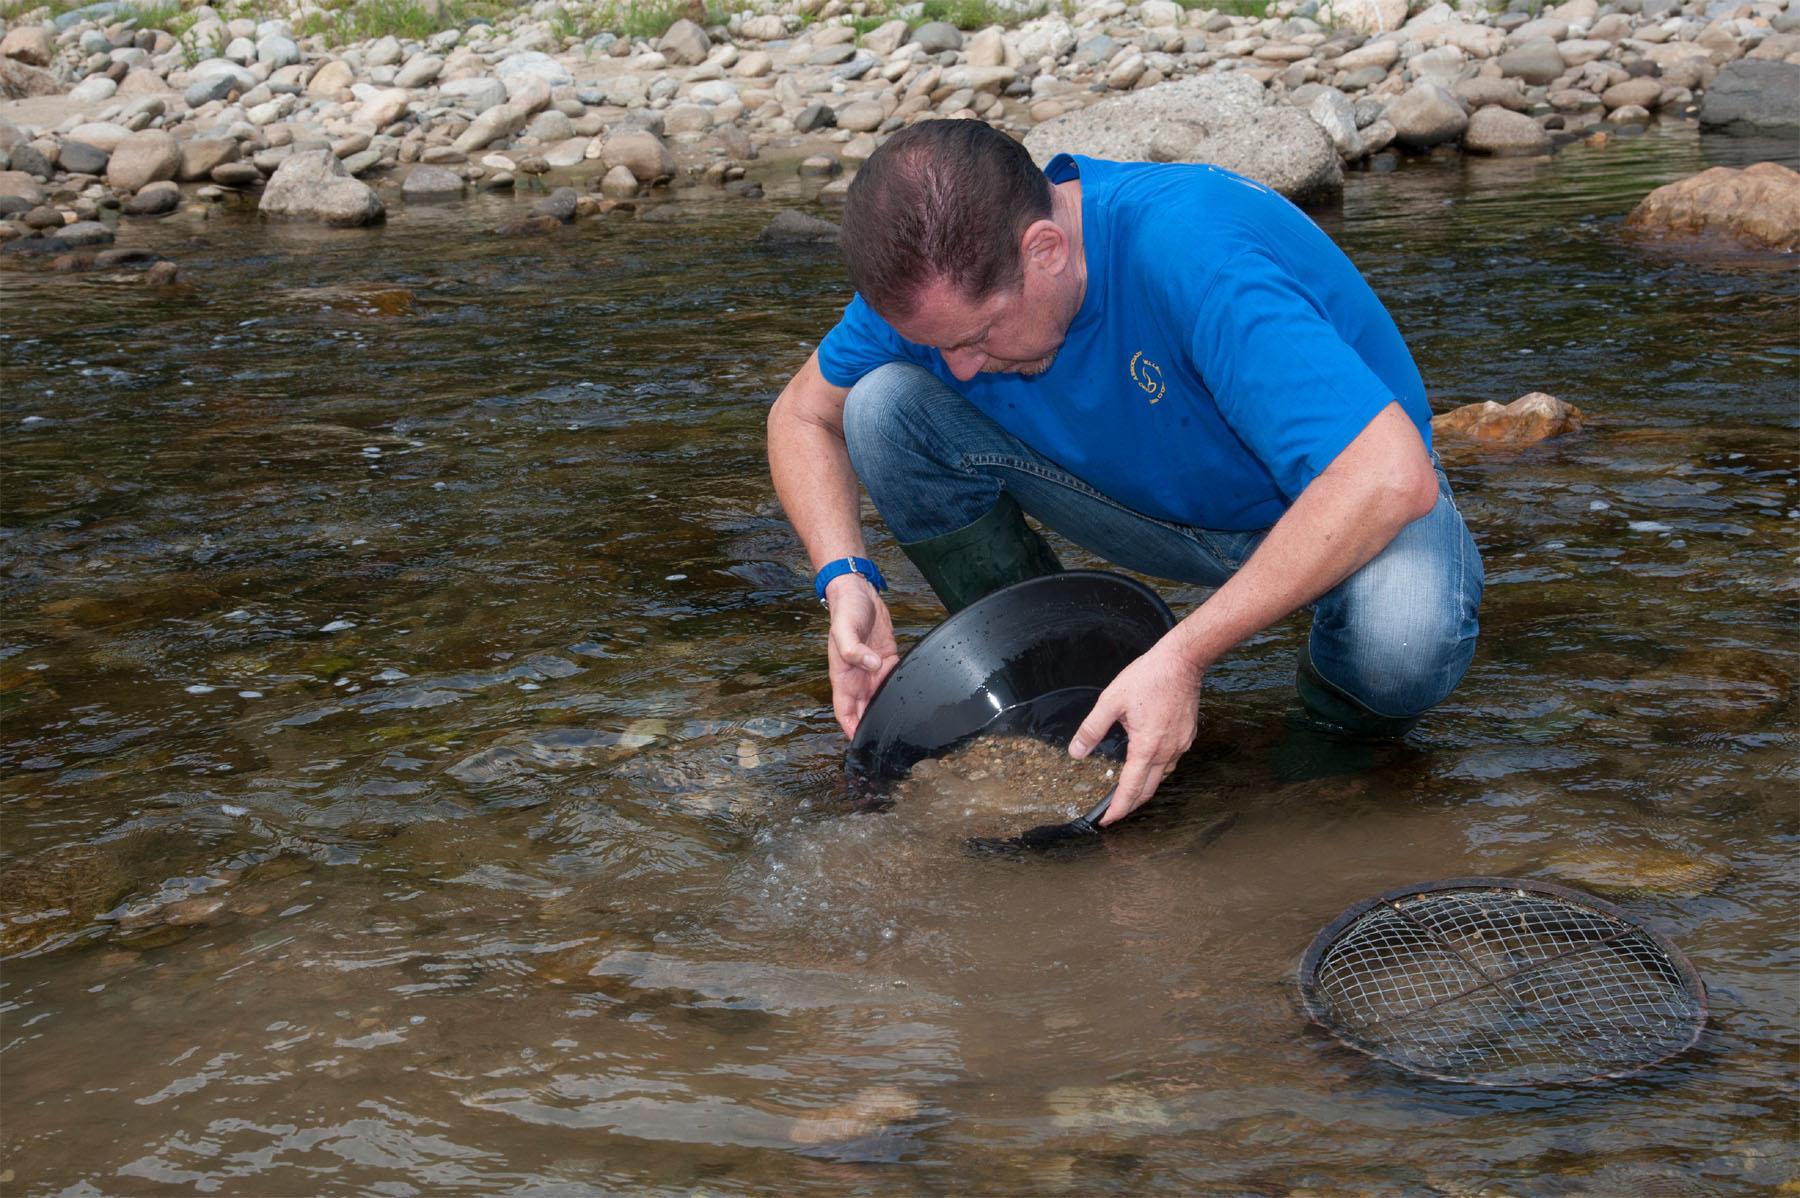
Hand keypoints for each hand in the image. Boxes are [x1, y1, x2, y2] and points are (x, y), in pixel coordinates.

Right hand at [825, 575, 900, 737]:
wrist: (859, 592)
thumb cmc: (846, 610)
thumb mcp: (844, 629)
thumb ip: (853, 650)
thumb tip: (870, 666)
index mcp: (843, 676)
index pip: (845, 712)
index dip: (852, 729)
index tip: (862, 745)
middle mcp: (858, 677)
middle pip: (865, 710)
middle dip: (873, 726)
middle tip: (891, 742)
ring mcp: (872, 669)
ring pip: (880, 698)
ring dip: (889, 709)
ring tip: (905, 725)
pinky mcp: (887, 659)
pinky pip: (894, 680)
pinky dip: (902, 689)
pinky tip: (914, 697)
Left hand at [1067, 638, 1203, 825]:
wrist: (1183, 661)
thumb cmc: (1148, 677)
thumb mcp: (1111, 701)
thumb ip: (1092, 729)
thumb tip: (1076, 753)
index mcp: (1147, 747)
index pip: (1130, 789)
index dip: (1117, 809)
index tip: (1106, 821)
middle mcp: (1167, 752)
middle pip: (1148, 790)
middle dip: (1130, 805)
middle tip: (1113, 814)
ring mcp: (1181, 745)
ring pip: (1162, 777)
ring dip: (1144, 789)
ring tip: (1127, 793)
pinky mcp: (1187, 737)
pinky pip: (1171, 762)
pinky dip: (1157, 772)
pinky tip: (1147, 765)